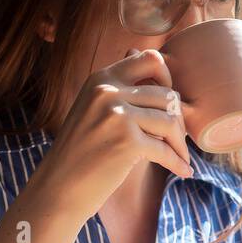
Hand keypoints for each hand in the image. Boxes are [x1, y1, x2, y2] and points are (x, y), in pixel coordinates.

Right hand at [31, 48, 192, 221]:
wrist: (58, 188)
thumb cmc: (80, 152)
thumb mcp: (93, 108)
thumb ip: (118, 86)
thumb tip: (142, 54)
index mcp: (100, 79)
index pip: (150, 59)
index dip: (168, 79)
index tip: (167, 104)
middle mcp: (107, 92)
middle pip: (167, 95)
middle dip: (179, 120)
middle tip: (177, 140)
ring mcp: (116, 116)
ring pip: (171, 120)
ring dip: (180, 143)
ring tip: (180, 157)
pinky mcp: (126, 142)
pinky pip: (166, 149)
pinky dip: (177, 162)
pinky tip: (183, 171)